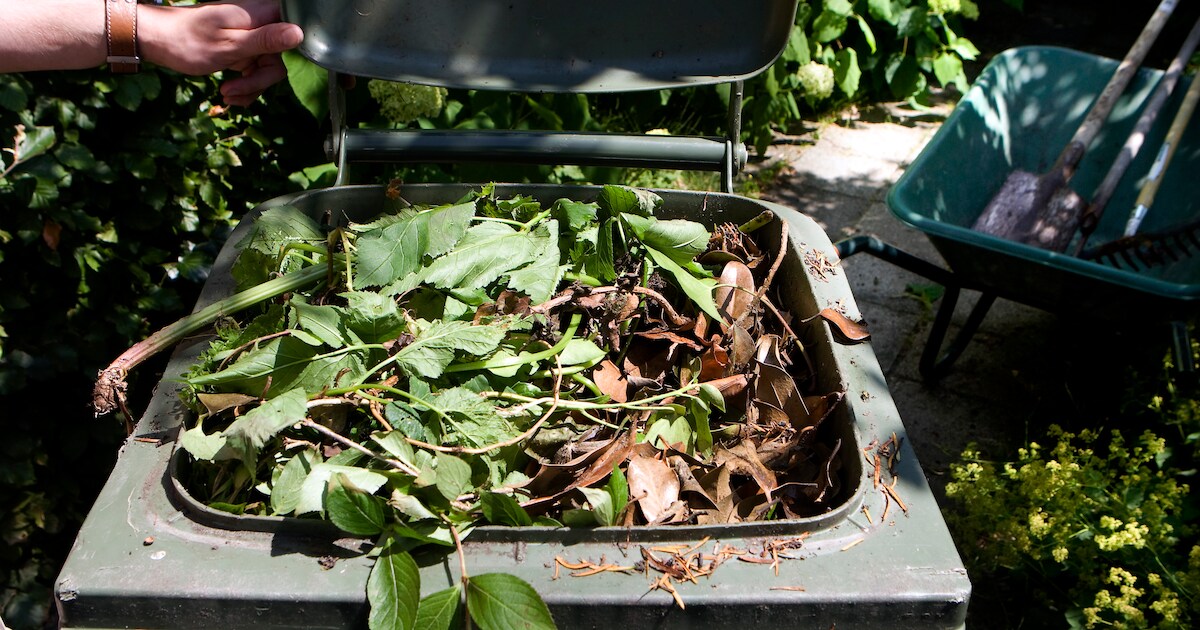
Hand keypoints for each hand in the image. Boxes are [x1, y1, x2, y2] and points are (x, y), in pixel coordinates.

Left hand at [141, 0, 304, 105]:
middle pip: (279, 58)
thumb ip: (266, 40)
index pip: (294, 31)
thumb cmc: (188, 41)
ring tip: (226, 95)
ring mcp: (250, 36)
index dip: (288, 52)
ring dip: (250, 88)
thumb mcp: (230, 46)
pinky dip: (244, 86)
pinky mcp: (242, 48)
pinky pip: (255, 71)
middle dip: (258, 81)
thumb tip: (299, 33)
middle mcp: (259, 22)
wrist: (157, 40)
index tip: (265, 68)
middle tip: (234, 92)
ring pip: (267, 69)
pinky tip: (228, 93)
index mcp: (260, 14)